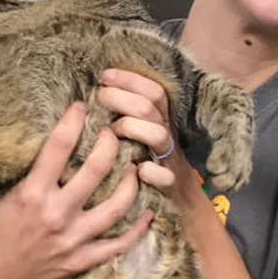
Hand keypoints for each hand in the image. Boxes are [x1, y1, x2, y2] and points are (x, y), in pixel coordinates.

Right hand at [0, 102, 153, 278]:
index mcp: (30, 194)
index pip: (59, 145)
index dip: (74, 120)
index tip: (81, 106)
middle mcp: (56, 214)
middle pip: (98, 169)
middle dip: (110, 143)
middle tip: (114, 130)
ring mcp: (72, 239)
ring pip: (117, 205)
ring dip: (131, 181)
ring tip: (135, 165)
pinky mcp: (80, 261)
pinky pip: (118, 245)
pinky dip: (137, 229)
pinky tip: (148, 213)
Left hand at [96, 69, 201, 205]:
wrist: (181, 202)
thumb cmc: (147, 162)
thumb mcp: (139, 135)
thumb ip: (126, 114)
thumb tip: (96, 92)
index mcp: (159, 120)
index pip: (153, 90)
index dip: (130, 79)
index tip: (104, 76)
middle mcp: (165, 134)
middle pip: (149, 107)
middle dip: (121, 98)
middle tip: (100, 98)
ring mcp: (168, 159)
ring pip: (157, 134)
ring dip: (132, 128)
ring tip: (113, 132)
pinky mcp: (169, 185)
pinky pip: (164, 176)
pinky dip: (150, 172)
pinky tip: (137, 170)